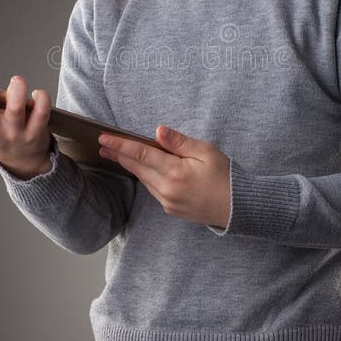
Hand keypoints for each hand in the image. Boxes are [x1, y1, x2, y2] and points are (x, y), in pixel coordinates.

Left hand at [98, 126, 231, 228]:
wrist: (238, 207)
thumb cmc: (225, 176)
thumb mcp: (206, 151)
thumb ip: (179, 142)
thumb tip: (158, 131)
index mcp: (175, 171)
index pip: (140, 153)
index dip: (120, 145)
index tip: (104, 138)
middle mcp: (166, 188)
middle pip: (136, 167)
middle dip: (118, 154)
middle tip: (102, 144)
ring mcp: (167, 201)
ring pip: (143, 179)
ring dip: (131, 165)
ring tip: (117, 154)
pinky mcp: (171, 209)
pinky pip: (153, 189)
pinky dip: (145, 177)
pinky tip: (143, 169)